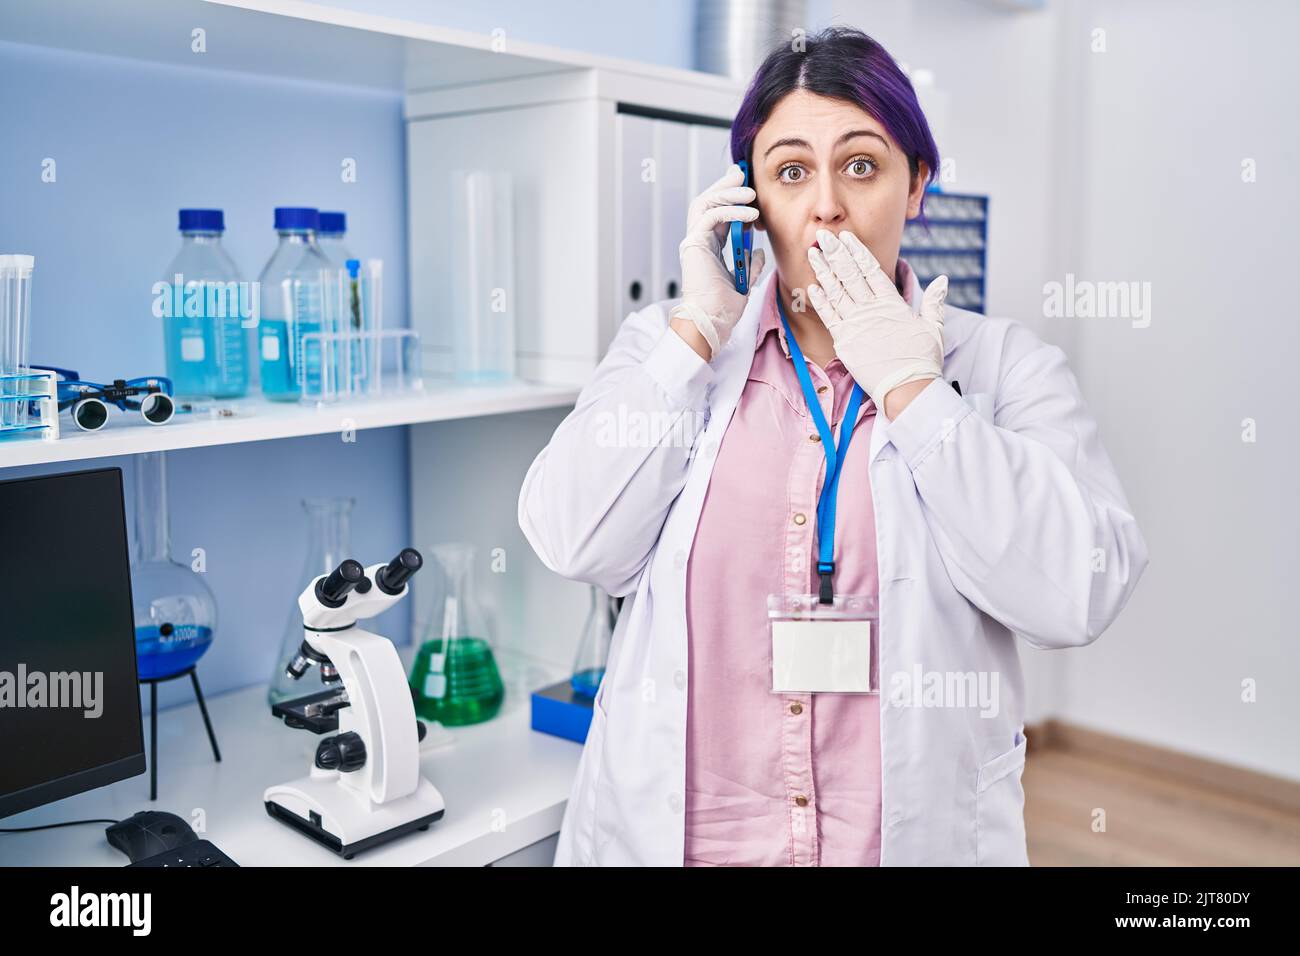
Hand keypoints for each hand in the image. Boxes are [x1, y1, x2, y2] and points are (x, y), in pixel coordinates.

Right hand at [670, 163, 767, 359]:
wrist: (713, 321)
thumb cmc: (724, 307)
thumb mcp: (744, 280)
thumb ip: (750, 264)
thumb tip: (760, 252)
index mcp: (708, 246)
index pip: (717, 212)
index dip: (731, 196)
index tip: (748, 186)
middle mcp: (698, 240)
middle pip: (708, 200)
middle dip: (725, 184)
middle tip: (742, 173)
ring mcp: (694, 241)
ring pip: (706, 202)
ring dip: (728, 193)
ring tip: (750, 193)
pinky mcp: (694, 244)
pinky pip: (711, 216)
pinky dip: (731, 211)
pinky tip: (750, 215)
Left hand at [805, 227, 947, 408]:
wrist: (908, 388)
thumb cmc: (922, 360)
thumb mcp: (934, 326)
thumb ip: (934, 301)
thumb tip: (943, 279)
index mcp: (891, 303)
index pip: (871, 270)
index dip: (856, 252)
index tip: (846, 238)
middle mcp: (871, 310)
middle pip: (850, 274)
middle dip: (835, 253)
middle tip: (823, 235)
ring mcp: (856, 325)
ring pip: (836, 291)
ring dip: (824, 271)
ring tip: (813, 254)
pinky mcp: (844, 342)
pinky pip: (829, 316)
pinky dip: (821, 300)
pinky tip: (813, 286)